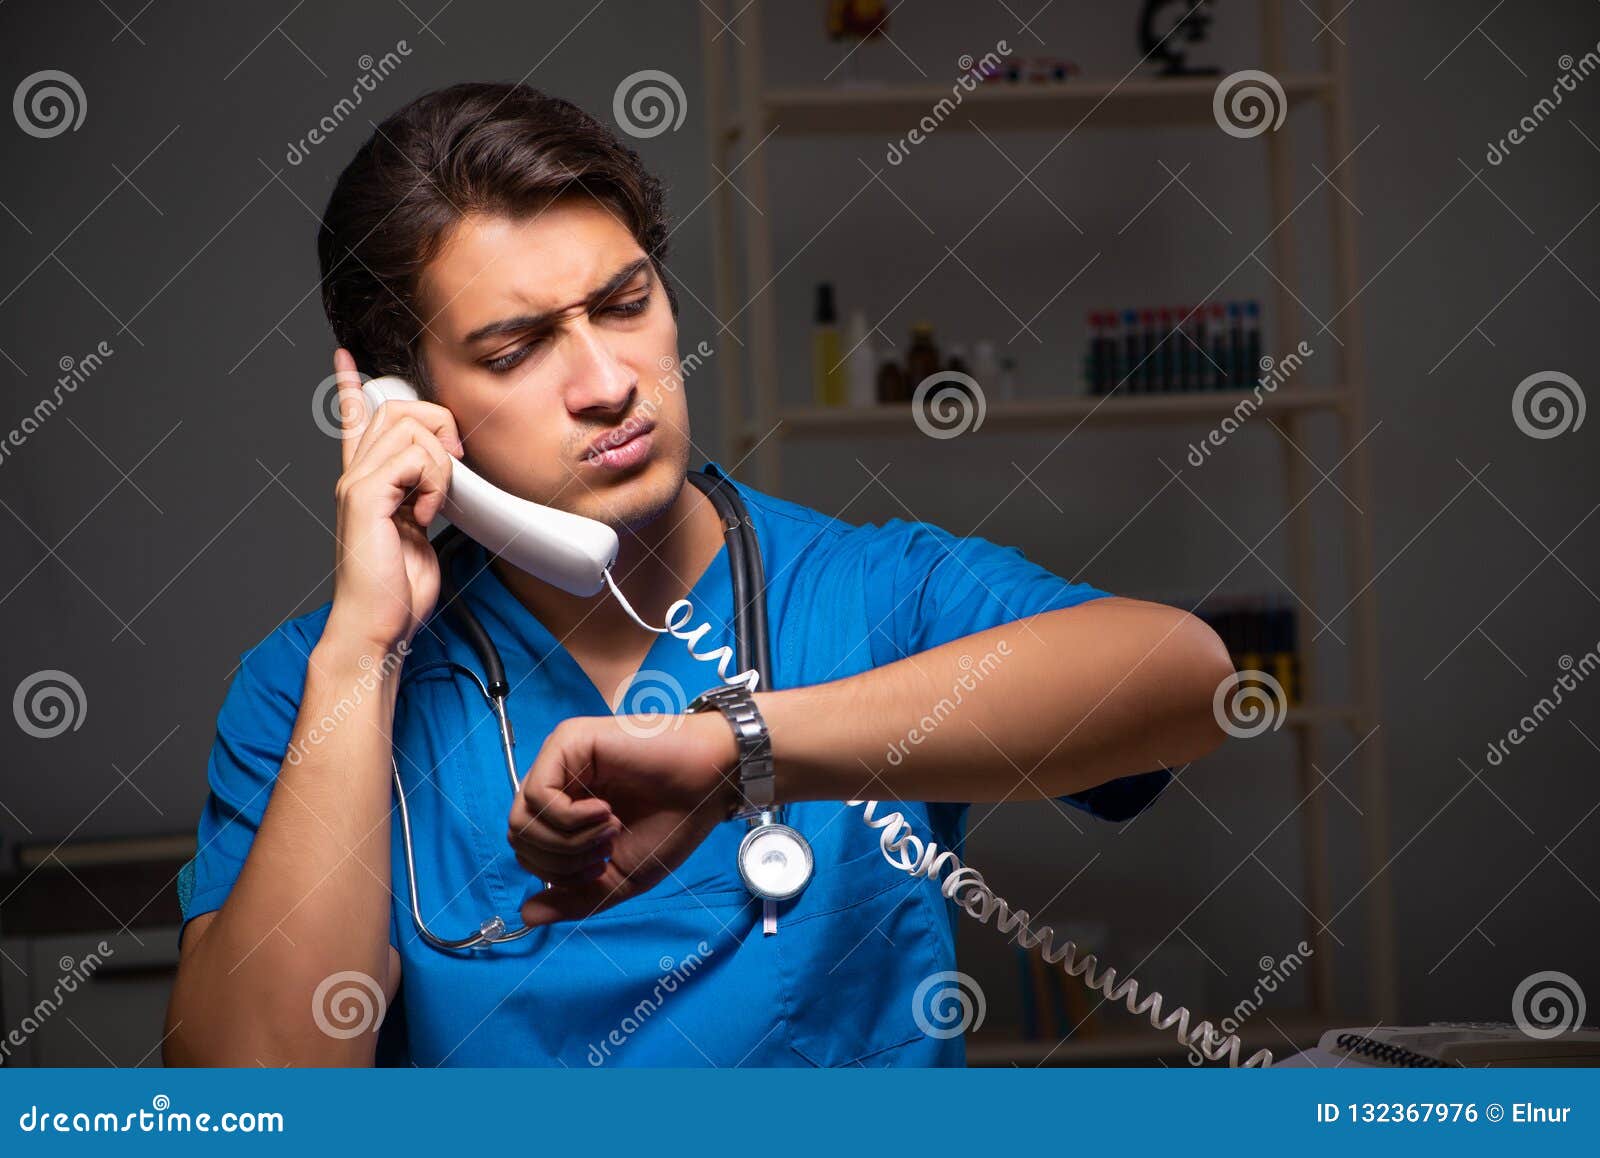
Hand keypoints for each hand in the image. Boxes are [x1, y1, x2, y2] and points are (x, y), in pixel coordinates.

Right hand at [324, 348, 463, 653]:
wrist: (379, 626)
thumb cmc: (398, 589)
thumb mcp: (420, 531)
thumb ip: (424, 493)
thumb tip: (447, 470)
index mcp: (365, 482)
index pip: (354, 421)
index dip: (351, 386)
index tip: (346, 358)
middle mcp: (355, 475)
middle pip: (399, 408)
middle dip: (439, 424)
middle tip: (455, 467)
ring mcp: (357, 484)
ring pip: (412, 428)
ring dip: (441, 465)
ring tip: (433, 505)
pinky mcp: (366, 497)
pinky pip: (417, 459)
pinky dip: (434, 484)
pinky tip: (424, 516)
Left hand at [509, 713, 740, 925]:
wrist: (708, 785)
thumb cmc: (671, 825)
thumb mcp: (619, 877)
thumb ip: (574, 897)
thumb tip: (525, 916)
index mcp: (564, 808)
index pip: (527, 849)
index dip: (558, 871)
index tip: (602, 863)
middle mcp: (555, 779)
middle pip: (518, 836)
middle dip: (561, 860)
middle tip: (605, 850)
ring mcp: (558, 758)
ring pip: (522, 819)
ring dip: (569, 840)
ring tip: (610, 829)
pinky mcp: (567, 741)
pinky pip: (539, 796)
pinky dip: (570, 819)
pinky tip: (605, 812)